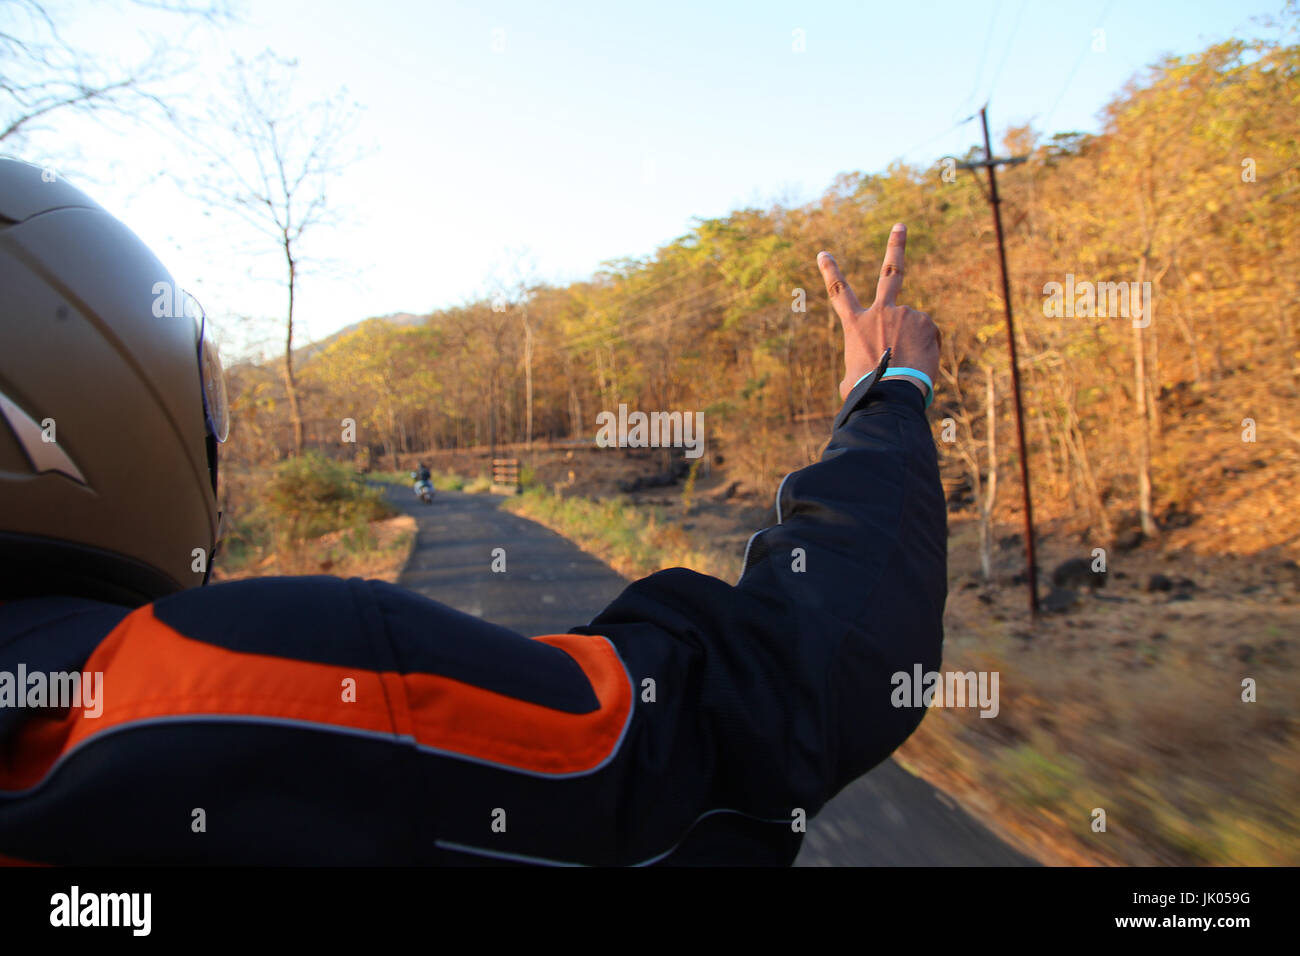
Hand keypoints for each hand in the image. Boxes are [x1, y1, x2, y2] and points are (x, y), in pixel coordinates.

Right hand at [817, 223, 939, 401]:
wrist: (890, 392)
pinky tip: (920, 362)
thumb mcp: (851, 381)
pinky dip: (927, 348)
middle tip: (901, 225)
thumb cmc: (866, 392)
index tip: (824, 253)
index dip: (830, 272)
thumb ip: (859, 367)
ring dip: (914, 344)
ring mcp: (904, 314)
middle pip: (890, 272)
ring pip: (914, 326)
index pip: (839, 293)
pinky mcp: (925, 321)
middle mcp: (880, 312)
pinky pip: (930, 335)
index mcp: (856, 325)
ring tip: (908, 365)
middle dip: (895, 246)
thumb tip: (872, 370)